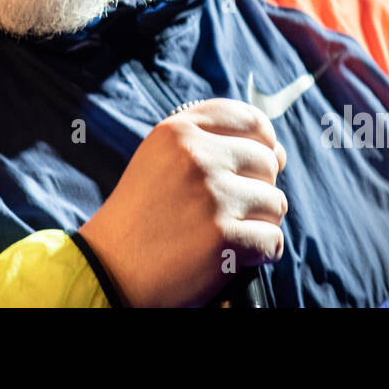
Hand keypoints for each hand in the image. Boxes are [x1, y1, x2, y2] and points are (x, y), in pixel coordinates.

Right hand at [78, 98, 287, 306]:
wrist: (109, 269)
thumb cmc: (140, 216)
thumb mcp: (161, 159)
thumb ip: (211, 144)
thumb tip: (279, 152)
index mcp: (178, 131)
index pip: (249, 119)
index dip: (263, 141)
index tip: (256, 162)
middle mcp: (197, 157)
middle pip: (267, 161)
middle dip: (257, 188)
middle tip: (227, 210)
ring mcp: (213, 197)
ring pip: (276, 202)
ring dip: (259, 222)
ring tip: (224, 233)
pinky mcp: (224, 238)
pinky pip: (273, 240)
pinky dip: (260, 254)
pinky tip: (233, 256)